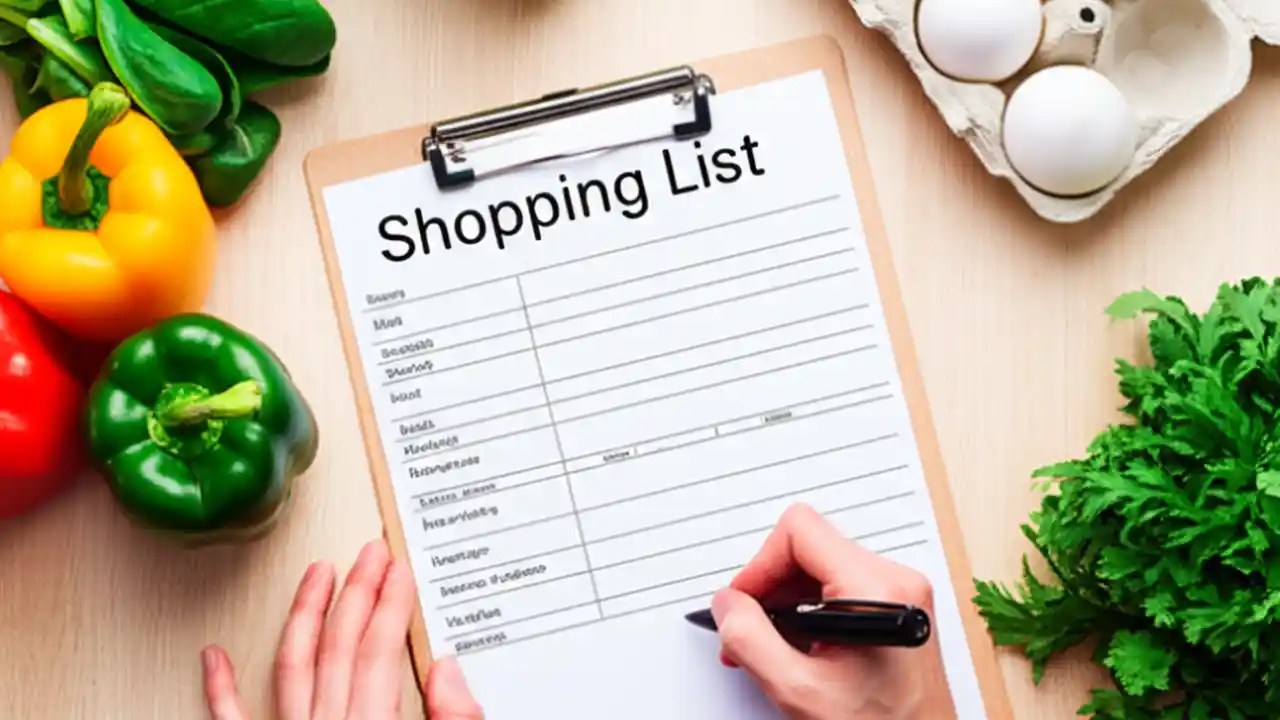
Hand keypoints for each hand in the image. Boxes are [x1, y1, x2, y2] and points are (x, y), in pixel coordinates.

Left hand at [200, 539, 484, 719]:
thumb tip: (449, 672)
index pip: (380, 652)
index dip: (393, 604)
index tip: (400, 571)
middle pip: (340, 647)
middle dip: (360, 592)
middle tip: (370, 553)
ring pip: (293, 668)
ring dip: (306, 615)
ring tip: (316, 574)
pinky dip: (221, 688)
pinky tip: (214, 656)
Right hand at [712, 505, 953, 719]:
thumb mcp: (800, 690)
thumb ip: (751, 639)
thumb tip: (728, 604)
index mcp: (877, 590)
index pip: (800, 531)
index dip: (760, 565)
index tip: (742, 602)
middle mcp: (896, 581)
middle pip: (809, 547)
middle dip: (770, 589)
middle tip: (748, 631)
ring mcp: (900, 594)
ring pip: (820, 568)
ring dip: (786, 603)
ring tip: (769, 648)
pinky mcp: (897, 608)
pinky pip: (839, 588)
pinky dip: (808, 613)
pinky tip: (797, 649)